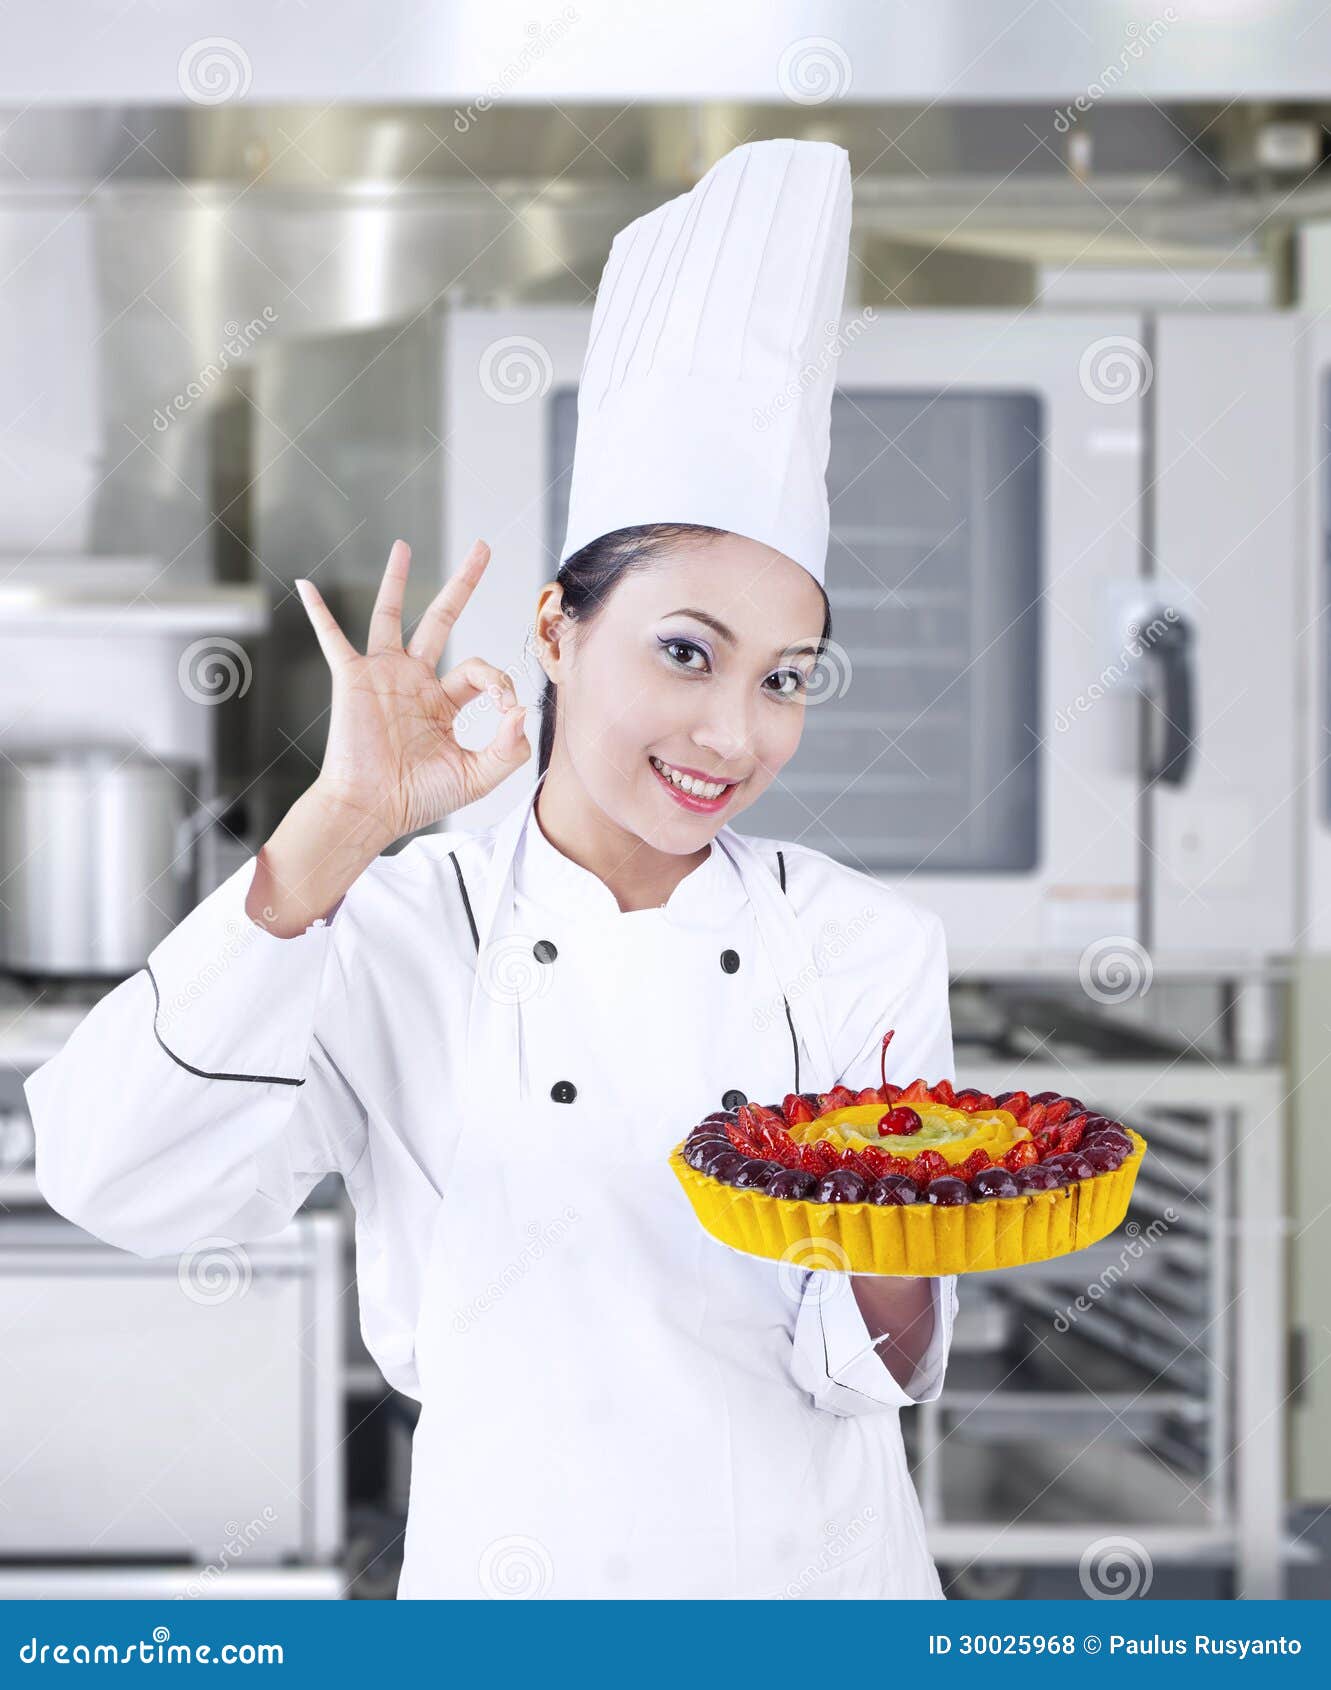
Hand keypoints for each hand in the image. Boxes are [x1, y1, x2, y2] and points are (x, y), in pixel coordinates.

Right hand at [294, 538, 530, 850]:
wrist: (372, 809)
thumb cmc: (418, 797)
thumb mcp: (477, 776)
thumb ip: (508, 748)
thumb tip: (522, 709)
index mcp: (443, 702)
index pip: (481, 671)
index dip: (500, 683)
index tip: (507, 708)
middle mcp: (414, 681)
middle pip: (442, 620)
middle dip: (462, 584)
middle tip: (483, 547)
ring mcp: (382, 675)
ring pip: (390, 615)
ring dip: (396, 580)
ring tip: (403, 546)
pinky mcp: (352, 678)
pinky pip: (332, 638)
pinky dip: (318, 613)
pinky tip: (304, 586)